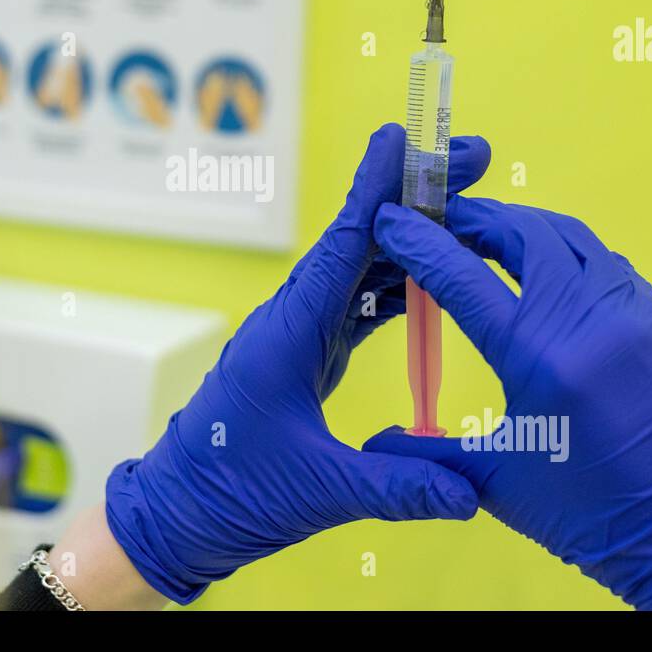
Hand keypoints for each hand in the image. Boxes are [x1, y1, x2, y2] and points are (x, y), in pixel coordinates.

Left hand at [105, 124, 489, 603]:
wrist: (179, 514)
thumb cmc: (231, 494)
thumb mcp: (318, 492)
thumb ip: (397, 486)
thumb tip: (472, 494)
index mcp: (289, 332)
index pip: (342, 244)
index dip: (377, 188)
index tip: (405, 137)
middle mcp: (294, 318)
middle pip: (362, 240)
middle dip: (416, 195)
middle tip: (472, 156)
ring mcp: (301, 335)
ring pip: (362, 269)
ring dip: (412, 237)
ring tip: (468, 206)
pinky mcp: (308, 356)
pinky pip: (358, 305)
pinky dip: (397, 287)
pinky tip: (433, 278)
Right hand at [364, 197, 651, 608]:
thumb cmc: (595, 519)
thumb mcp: (499, 482)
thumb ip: (427, 452)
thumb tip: (373, 444)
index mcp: (541, 358)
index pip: (464, 277)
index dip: (420, 243)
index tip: (393, 221)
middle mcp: (595, 320)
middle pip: (527, 233)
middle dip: (480, 219)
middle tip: (448, 222)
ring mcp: (644, 314)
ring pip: (577, 241)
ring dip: (529, 232)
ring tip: (496, 241)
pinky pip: (615, 271)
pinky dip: (574, 261)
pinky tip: (557, 282)